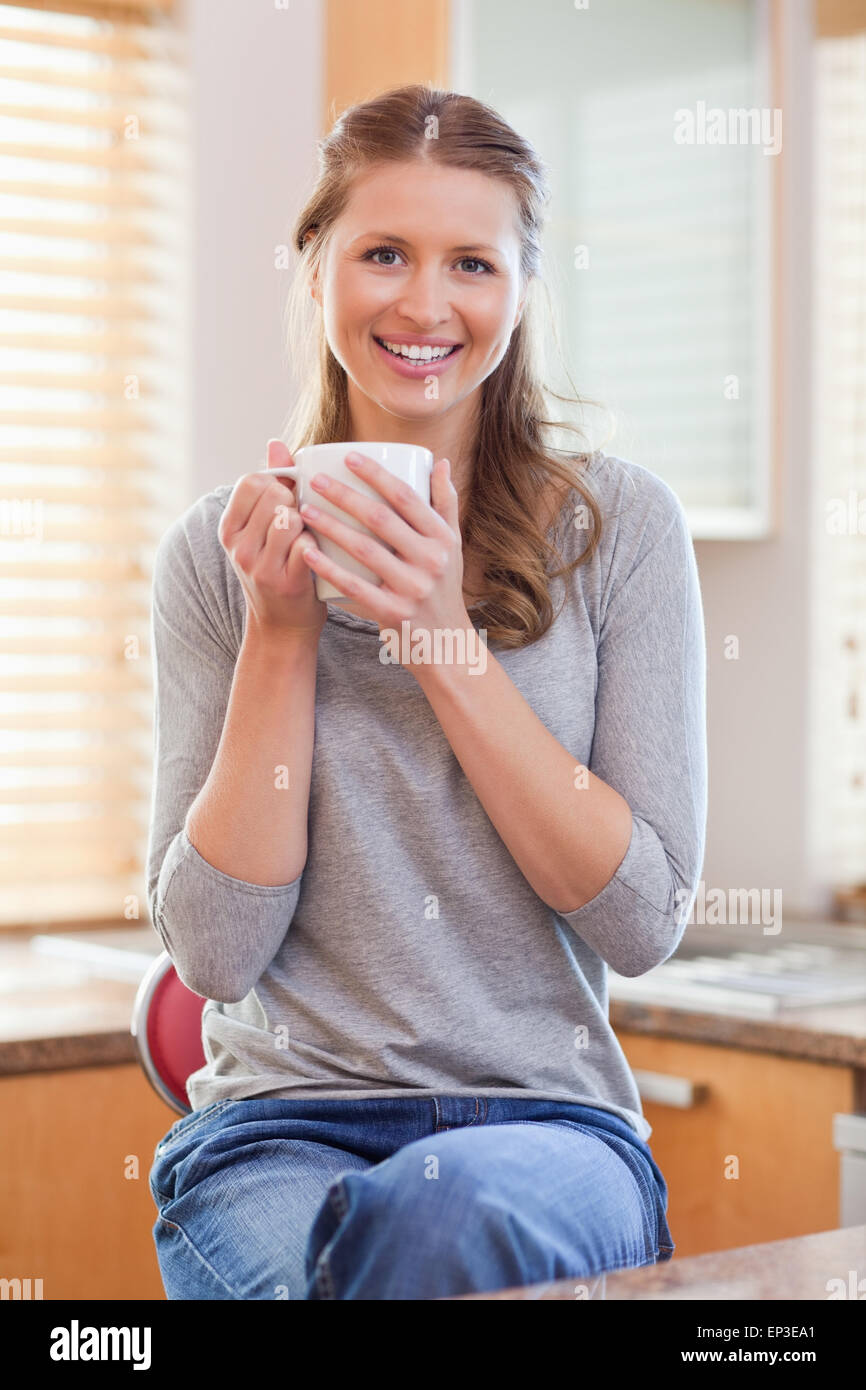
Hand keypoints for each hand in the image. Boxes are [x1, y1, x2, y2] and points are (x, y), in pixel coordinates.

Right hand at [218, 440, 325, 640]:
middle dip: (296, 501)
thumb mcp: (263, 530)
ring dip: (309, 521)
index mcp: (229, 528)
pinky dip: (318, 544)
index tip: (289, 499)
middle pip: (275, 496)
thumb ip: (271, 486)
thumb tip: (276, 443)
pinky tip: (320, 553)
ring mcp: (259, 566)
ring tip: (311, 535)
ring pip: (291, 517)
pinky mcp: (285, 582)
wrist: (282, 627)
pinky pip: (307, 544)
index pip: (251, 481)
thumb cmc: (279, 568)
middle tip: (304, 520)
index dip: (277, 482)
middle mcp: (238, 546)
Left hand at [297, 451, 471, 669]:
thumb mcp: (452, 546)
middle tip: (315, 481)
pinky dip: (330, 569)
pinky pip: (355, 587)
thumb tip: (437, 461)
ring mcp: (412, 588)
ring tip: (304, 511)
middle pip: (381, 519)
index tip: (348, 457)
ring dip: (331, 527)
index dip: (377, 474)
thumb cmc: (443, 587)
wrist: (445, 644)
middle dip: (345, 496)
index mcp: (442, 539)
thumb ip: (445, 503)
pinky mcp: (393, 613)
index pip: (407, 498)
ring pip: (365, 550)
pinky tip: (308, 553)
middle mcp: (431, 561)